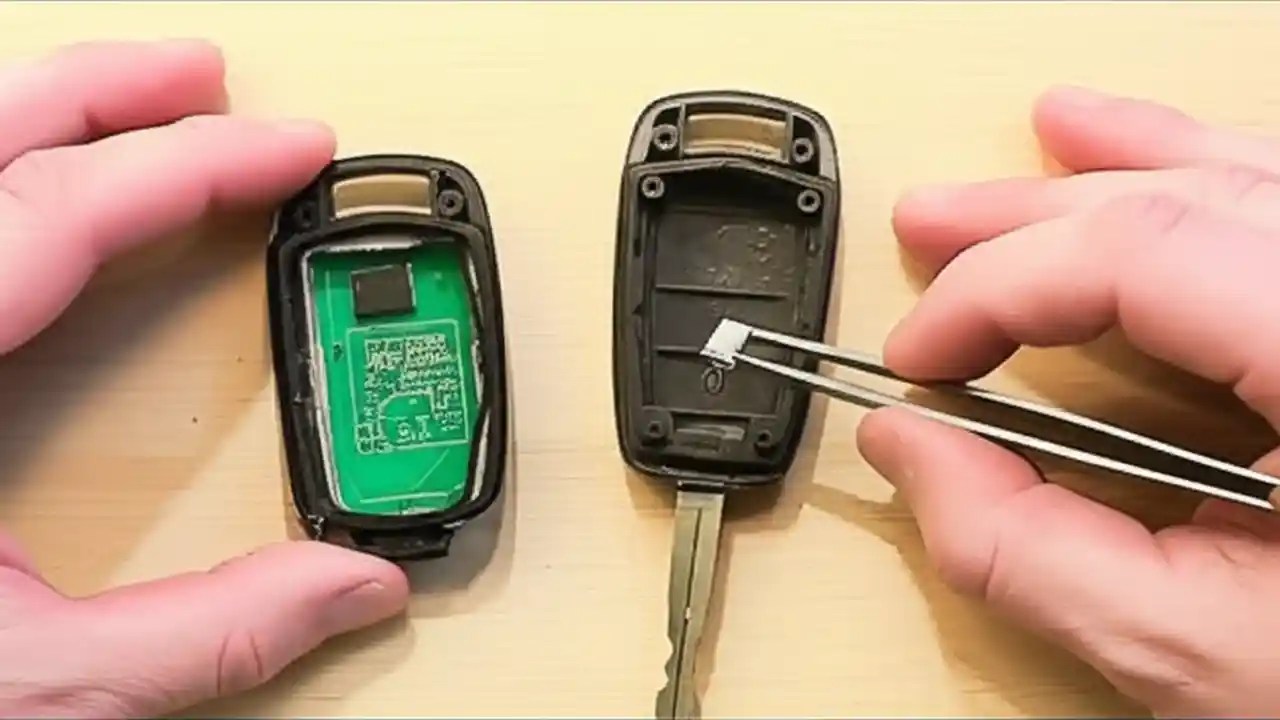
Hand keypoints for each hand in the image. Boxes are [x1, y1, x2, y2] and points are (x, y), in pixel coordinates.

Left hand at [0, 41, 407, 716]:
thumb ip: (210, 634)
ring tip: (133, 116)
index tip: (285, 150)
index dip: (192, 166)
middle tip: (207, 83)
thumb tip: (348, 586)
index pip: (59, 211)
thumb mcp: (38, 687)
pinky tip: (31, 213)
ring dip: (41, 122)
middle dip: (106, 94)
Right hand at [858, 86, 1279, 717]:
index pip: (1147, 255)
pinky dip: (1211, 174)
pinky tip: (1161, 158)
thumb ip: (1028, 551)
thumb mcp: (1198, 651)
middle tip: (931, 230)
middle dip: (1034, 213)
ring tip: (1041, 143)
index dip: (1004, 286)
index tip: (924, 352)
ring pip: (1253, 177)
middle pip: (1189, 197)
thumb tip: (911, 451)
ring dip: (1128, 163)